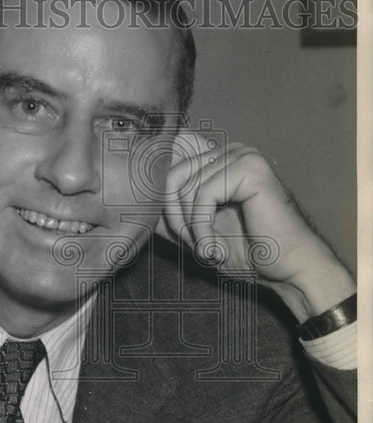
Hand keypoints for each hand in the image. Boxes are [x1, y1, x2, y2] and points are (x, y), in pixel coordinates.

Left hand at [156, 131, 354, 322]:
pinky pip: (202, 195)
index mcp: (219, 160)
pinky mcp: (249, 169)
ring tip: (207, 250)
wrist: (289, 271)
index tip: (172, 230)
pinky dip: (201, 229)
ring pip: (182, 186)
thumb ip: (169, 213)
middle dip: (174, 218)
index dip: (162, 196)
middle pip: (170, 174)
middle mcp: (230, 150)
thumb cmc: (248, 253)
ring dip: (188, 228)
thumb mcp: (194, 232)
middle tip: (194, 247)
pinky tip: (214, 250)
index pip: (171, 163)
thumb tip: (134, 201)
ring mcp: (241, 156)